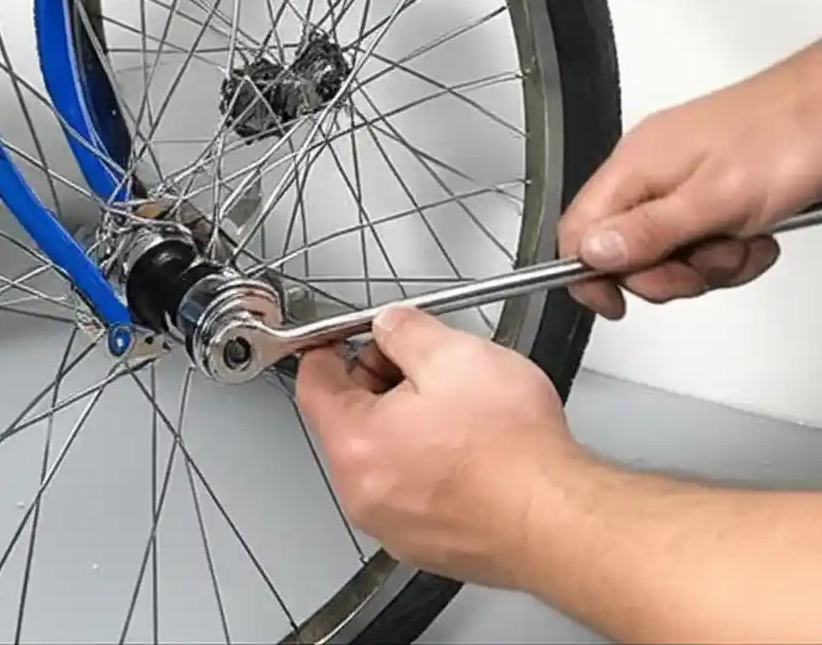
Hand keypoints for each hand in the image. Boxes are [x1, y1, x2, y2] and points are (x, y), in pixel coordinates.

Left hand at [294, 306, 581, 588]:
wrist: (557, 519)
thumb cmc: (512, 451)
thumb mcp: (453, 354)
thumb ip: (405, 331)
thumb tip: (390, 326)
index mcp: (354, 442)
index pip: (313, 384)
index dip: (330, 350)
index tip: (344, 339)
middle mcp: (361, 492)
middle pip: (346, 422)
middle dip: (377, 386)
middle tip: (421, 367)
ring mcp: (391, 524)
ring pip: (379, 458)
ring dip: (404, 427)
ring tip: (456, 411)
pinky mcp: (424, 544)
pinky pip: (409, 492)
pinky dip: (426, 467)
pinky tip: (468, 452)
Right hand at [559, 41, 821, 318]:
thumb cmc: (790, 134)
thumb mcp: (717, 197)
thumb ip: (649, 230)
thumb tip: (592, 254)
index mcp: (634, 166)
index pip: (576, 232)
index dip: (590, 275)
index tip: (618, 301)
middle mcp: (648, 171)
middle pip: (621, 251)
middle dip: (665, 274)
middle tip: (701, 268)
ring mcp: (678, 180)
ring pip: (664, 252)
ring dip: (705, 265)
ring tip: (740, 245)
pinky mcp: (708, 188)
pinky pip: (697, 241)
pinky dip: (727, 251)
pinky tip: (752, 236)